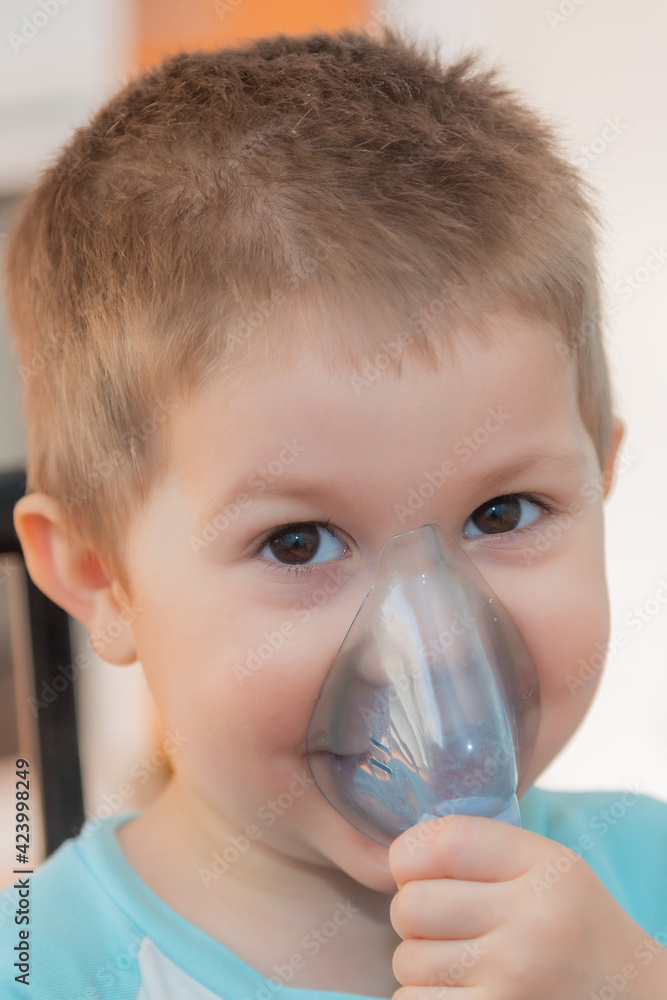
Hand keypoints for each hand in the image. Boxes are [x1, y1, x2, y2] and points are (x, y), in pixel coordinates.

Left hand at [388, 813, 666, 998]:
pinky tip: (459, 991)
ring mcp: (513, 984)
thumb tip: (394, 854)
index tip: (412, 868)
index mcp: (544, 871)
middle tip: (441, 922)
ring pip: (407, 960)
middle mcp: (531, 927)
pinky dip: (424, 998)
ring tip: (460, 961)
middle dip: (412, 912)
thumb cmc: (574, 926)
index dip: (409, 854)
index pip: (444, 842)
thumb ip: (481, 848)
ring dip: (420, 962)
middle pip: (411, 904)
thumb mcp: (548, 866)